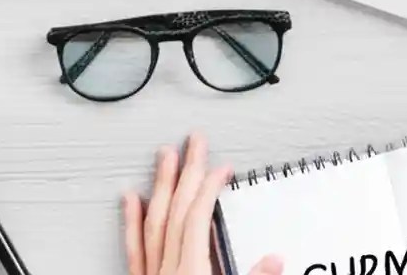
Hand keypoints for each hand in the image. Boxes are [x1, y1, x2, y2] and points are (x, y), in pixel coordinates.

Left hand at [124, 133, 282, 274]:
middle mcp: (169, 269)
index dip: (210, 188)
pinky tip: (131, 199)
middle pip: (178, 210)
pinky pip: (134, 247)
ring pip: (155, 222)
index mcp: (192, 272)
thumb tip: (275, 259)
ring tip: (164, 159)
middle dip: (188, 172)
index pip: (198, 218)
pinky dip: (132, 220)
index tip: (221, 168)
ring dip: (161, 186)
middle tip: (194, 144)